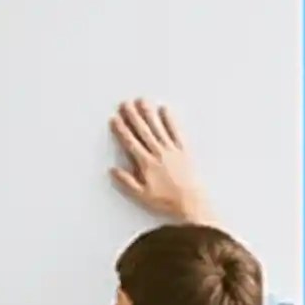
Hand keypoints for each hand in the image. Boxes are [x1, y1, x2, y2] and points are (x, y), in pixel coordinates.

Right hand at [109, 99, 212, 224]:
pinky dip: (170, 120)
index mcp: (146, 164)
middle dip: (133, 116)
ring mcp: (172, 150)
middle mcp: (158, 153)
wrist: (191, 203)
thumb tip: (113, 170)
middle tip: (125, 104)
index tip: (115, 119)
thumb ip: (126, 181)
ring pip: (157, 127)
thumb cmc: (166, 201)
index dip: (121, 130)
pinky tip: (165, 110)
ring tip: (142, 101)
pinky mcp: (184, 150)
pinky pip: (176, 132)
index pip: (130, 142)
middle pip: (143, 131)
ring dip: (149, 113)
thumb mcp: (141, 195)